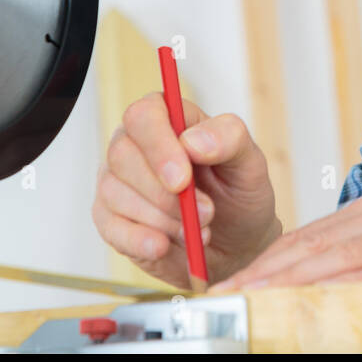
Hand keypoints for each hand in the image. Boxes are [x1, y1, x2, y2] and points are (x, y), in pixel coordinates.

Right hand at [92, 93, 280, 288]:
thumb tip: (192, 142)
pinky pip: (111, 228)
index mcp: (167, 119)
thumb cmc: (238, 193)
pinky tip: (163, 246)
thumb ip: (229, 139)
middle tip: (206, 213)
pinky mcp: (111, 221)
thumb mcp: (250, 162)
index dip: (159, 146)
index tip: (182, 179)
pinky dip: (140, 240)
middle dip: (165, 194)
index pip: (143, 115)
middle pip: (122, 155)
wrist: (237, 244)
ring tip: (197, 230)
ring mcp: (117, 183)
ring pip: (115, 194)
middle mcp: (134, 145)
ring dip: (162, 219)